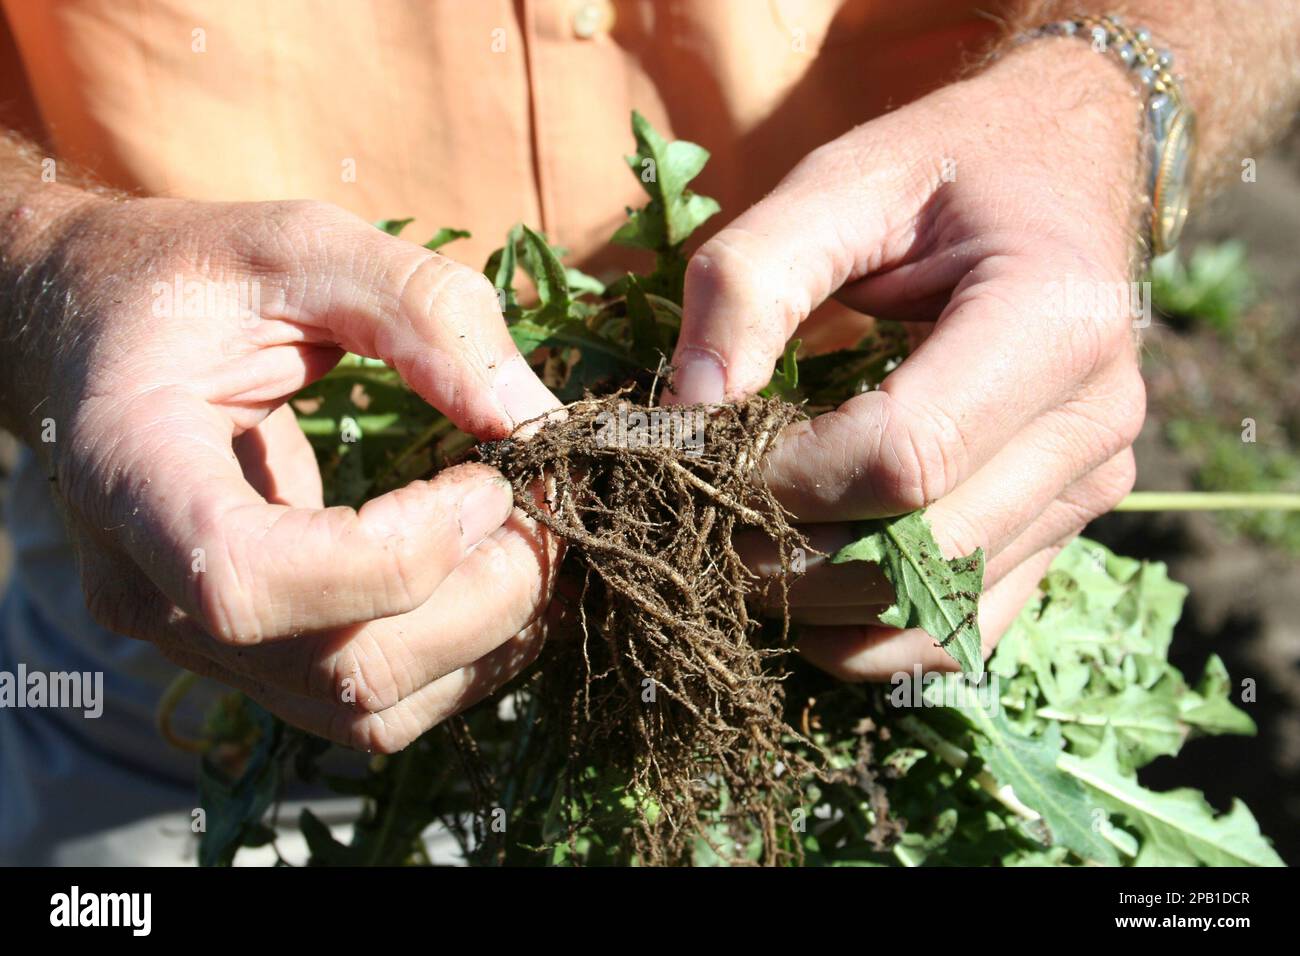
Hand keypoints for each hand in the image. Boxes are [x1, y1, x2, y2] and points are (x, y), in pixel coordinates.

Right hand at [7, 195, 559, 749]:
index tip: (485, 475)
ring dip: (487, 636)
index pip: (250, 581)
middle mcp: (151, 589)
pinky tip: (494, 574)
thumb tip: (529, 415)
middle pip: (342, 669)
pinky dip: (462, 655)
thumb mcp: (294, 245)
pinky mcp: (253, 656)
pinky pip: (370, 703)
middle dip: (482, 596)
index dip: (397, 552)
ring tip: (534, 536)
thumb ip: (415, 305)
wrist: (93, 339)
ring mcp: (200, 641)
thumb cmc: (183, 283)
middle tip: (546, 502)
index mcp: (130, 472)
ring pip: (366, 707)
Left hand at [669, 41, 1147, 677]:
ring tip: (735, 557)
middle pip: (919, 549)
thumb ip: (748, 282)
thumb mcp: (839, 183)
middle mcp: (1094, 421)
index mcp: (1055, 322)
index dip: (781, 478)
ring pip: (936, 607)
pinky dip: (872, 638)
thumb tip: (683, 413)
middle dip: (786, 555)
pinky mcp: (1063, 524)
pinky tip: (803, 602)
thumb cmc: (944, 170)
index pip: (902, 455)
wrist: (1061, 174)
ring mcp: (1090, 486)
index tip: (697, 458)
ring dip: (816, 608)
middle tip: (694, 522)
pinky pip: (963, 631)